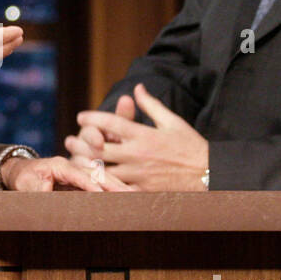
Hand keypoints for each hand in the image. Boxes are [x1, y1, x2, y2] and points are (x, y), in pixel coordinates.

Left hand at [0, 155, 132, 191]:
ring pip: (101, 176)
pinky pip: (98, 182)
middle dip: (113, 184)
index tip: (104, 195)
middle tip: (129, 195)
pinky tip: (125, 197)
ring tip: (133, 197)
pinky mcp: (79, 179)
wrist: (19, 171)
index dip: (91, 185)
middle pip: (96, 172)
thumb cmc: (22, 179)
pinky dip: (112, 189)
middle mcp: (71, 166)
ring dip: (117, 186)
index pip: (79, 175)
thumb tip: (48, 198)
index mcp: (59, 165)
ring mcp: (77, 171)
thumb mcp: (26, 185)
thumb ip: (38, 191)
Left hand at [71, 84, 208, 190]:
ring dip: (85, 165)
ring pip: (101, 170)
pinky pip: (114, 190)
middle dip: (80, 142)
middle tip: (70, 140)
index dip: (92, 118)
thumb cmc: (191, 146)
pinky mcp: (141, 191)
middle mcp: (137, 154)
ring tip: (74, 161)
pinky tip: (89, 182)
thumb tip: (137, 88)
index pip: (111, 123)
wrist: (210, 174)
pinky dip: (100, 186)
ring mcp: (137, 174)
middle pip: (98, 148)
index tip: (81, 116)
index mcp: (143, 135)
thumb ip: (151, 105)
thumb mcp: (172, 121)